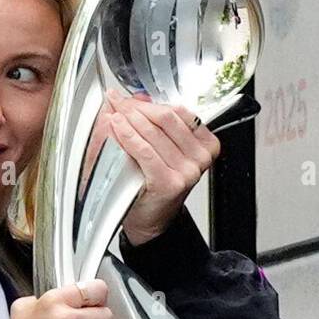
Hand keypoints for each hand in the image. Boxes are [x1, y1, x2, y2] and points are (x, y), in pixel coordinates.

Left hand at [104, 89, 220, 244]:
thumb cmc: (155, 186)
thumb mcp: (162, 150)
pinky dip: (128, 136)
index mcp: (205, 145)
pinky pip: (145, 151)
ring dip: (129, 118)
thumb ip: (155, 124)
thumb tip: (139, 97)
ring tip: (113, 112)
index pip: (178, 112)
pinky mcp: (169, 182)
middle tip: (117, 102)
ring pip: (154, 131)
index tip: (128, 98)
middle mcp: (200, 157)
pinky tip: (116, 128)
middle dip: (137, 107)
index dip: (150, 102)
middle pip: (166, 118)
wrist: (151, 221)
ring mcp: (187, 171)